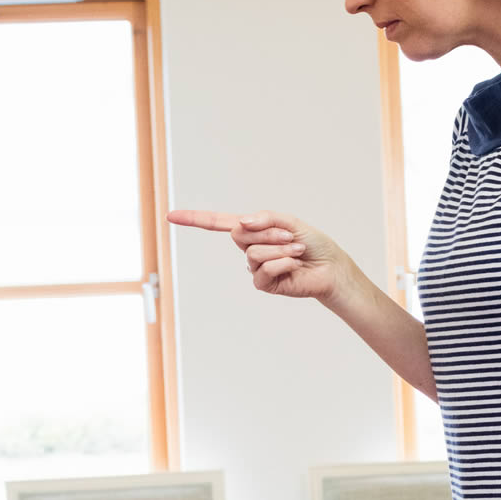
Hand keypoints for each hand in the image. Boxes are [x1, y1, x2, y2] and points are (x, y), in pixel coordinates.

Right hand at [167, 208, 359, 305]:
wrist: (330, 268)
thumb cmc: (313, 244)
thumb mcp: (290, 222)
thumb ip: (265, 218)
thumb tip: (241, 222)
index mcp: (253, 230)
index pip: (218, 223)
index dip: (194, 219)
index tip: (170, 216)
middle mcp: (250, 248)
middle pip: (239, 233)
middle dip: (267, 232)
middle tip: (290, 237)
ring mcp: (255, 267)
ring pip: (252, 252)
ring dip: (278, 248)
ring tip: (296, 251)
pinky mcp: (263, 283)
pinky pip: (262, 269)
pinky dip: (281, 263)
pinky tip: (293, 265)